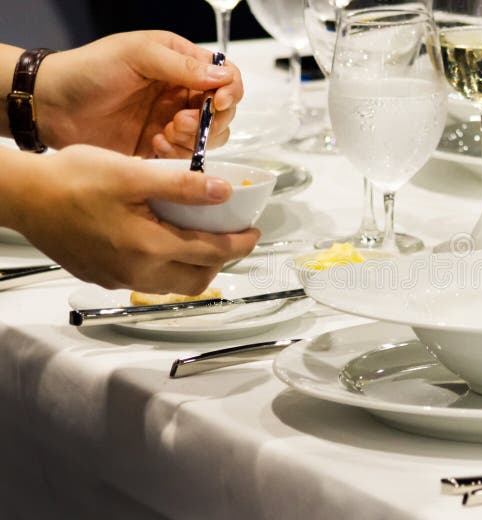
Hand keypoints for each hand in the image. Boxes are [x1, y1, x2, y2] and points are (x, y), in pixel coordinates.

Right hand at [12, 145, 259, 293]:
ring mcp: (118, 279)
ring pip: (172, 285)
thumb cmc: (73, 179)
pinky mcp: (103, 277)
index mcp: (149, 247)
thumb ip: (182, 187)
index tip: (254, 233)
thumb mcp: (132, 174)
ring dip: (195, 267)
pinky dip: (167, 268)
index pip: (211, 254)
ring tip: (201, 241)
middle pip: (197, 279)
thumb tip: (224, 193)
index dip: (239, 244)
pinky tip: (163, 243)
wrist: (24, 196)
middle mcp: (137, 272)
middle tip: (231, 238)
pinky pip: (147, 282)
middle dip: (221, 261)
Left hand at [35, 31, 243, 158]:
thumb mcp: (137, 55)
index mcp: (181, 62)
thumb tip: (222, 76)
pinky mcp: (162, 146)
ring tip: (164, 134)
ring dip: (193, 138)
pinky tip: (154, 146)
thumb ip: (182, 65)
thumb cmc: (89, 70)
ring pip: (211, 136)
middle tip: (179, 121)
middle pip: (223, 110)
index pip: (226, 75)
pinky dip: (178, 154)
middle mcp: (182, 92)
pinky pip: (188, 156)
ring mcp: (173, 120)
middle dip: (209, 120)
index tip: (217, 103)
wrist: (53, 106)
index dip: (230, 90)